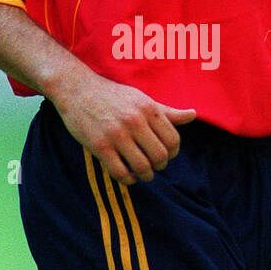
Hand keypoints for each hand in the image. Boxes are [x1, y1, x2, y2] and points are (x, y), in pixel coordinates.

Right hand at [49, 66, 195, 185]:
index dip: (172, 153)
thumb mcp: (141, 98)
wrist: (76, 89)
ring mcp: (116, 134)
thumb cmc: (111, 95)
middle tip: (154, 166)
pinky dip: (127, 180)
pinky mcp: (99, 145)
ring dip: (145, 176)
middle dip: (160, 166)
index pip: (173, 140)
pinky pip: (119, 172)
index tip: (165, 155)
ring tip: (142, 174)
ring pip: (142, 167)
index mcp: (148, 108)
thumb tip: (193, 115)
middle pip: (160, 155)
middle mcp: (135, 121)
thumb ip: (167, 111)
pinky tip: (127, 176)